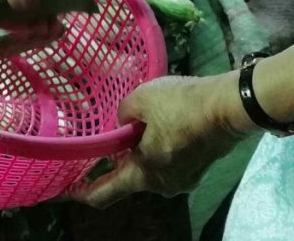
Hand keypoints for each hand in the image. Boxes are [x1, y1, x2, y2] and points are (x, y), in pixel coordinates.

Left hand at [75, 74, 253, 207]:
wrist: (226, 107)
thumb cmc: (178, 105)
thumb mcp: (138, 99)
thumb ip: (122, 115)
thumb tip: (123, 123)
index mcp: (143, 174)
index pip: (105, 192)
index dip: (83, 193)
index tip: (66, 191)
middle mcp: (163, 186)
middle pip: (131, 174)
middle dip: (120, 155)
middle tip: (114, 130)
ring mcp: (184, 179)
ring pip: (152, 165)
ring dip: (142, 147)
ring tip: (143, 118)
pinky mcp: (198, 168)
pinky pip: (169, 159)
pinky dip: (160, 144)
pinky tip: (164, 120)